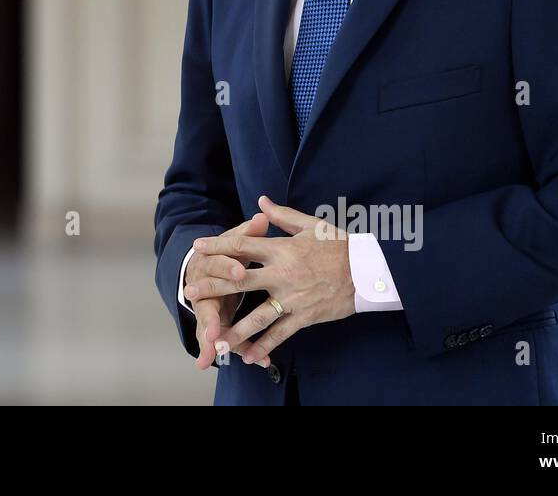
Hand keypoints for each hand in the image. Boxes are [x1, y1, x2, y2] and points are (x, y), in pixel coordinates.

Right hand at [184, 212, 269, 369]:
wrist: (199, 270)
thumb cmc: (223, 254)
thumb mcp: (233, 242)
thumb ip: (247, 234)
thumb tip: (262, 217)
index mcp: (207, 264)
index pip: (215, 265)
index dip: (227, 269)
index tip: (240, 271)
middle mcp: (202, 290)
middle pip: (204, 305)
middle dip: (210, 319)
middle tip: (215, 331)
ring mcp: (207, 311)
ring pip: (208, 329)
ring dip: (212, 343)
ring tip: (215, 356)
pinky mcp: (217, 326)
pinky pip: (228, 341)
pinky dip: (242, 351)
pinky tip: (260, 361)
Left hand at [191, 195, 354, 365]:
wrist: (367, 270)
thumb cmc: (338, 245)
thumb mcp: (310, 225)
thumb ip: (281, 216)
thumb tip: (260, 201)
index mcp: (281, 249)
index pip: (243, 245)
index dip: (219, 246)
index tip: (198, 247)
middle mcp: (282, 274)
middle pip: (240, 281)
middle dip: (213, 287)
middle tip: (191, 292)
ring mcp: (292, 297)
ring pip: (257, 315)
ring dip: (234, 328)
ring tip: (214, 338)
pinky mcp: (304, 316)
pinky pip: (280, 333)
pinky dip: (264, 346)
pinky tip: (248, 357)